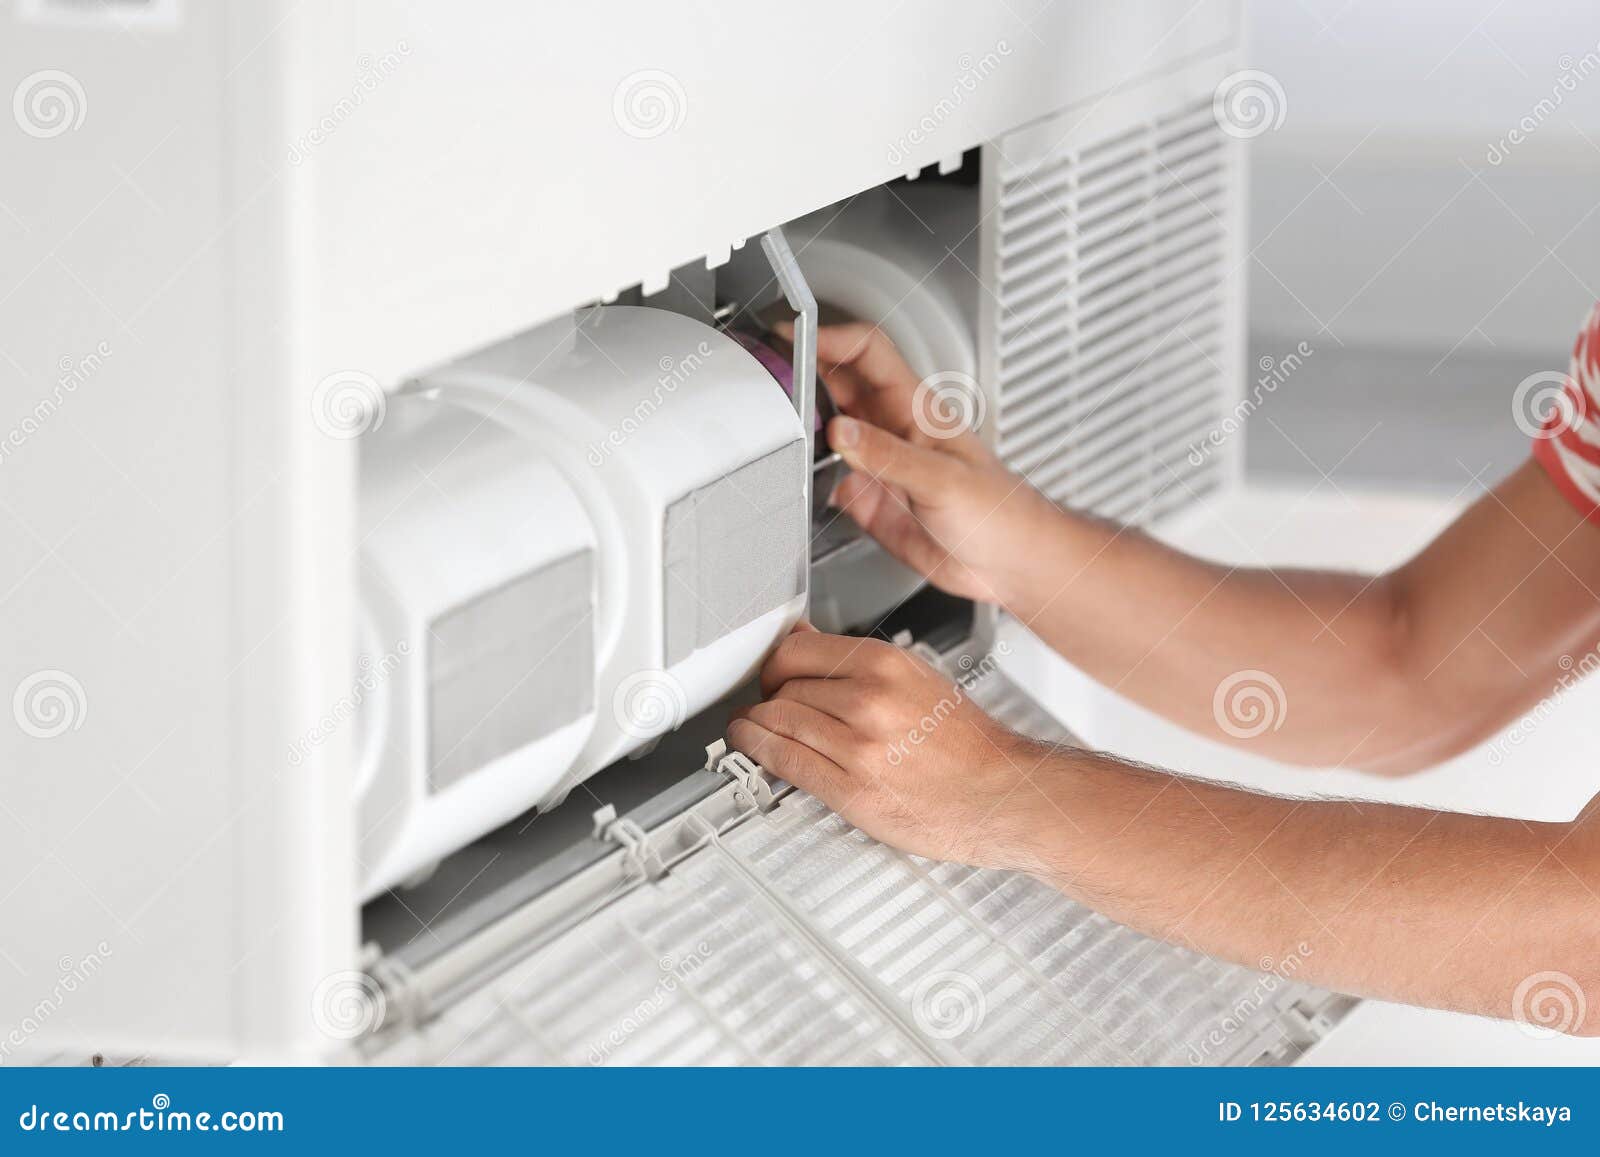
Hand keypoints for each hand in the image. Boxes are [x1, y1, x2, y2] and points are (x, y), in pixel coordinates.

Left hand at [727, 622, 1050, 870]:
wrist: (1004, 793)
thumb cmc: (969, 743)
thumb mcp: (917, 679)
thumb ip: (857, 662)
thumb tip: (808, 639)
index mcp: (886, 665)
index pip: (796, 651)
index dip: (775, 665)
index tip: (771, 674)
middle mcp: (870, 701)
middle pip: (783, 688)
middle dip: (768, 697)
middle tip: (764, 704)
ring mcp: (859, 747)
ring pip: (778, 722)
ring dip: (755, 724)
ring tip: (751, 725)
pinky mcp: (853, 791)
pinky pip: (787, 762)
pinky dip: (759, 751)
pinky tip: (753, 746)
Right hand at [774, 321, 1059, 604]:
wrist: (1009, 564)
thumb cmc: (999, 512)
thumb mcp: (942, 479)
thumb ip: (888, 456)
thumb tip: (841, 433)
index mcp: (914, 409)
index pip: (866, 352)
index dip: (830, 337)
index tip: (794, 337)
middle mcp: (892, 431)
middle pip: (837, 385)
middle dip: (803, 374)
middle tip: (767, 376)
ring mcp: (880, 466)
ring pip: (828, 432)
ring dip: (804, 429)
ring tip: (776, 429)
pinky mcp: (872, 502)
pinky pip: (831, 483)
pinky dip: (812, 482)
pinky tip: (805, 487)